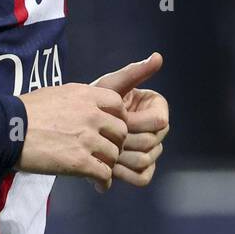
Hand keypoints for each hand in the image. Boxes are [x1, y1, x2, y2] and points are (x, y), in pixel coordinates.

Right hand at [16, 83, 127, 189]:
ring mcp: (87, 139)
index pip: (117, 104)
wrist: (7, 130)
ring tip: (98, 170)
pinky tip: (98, 185)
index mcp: (85, 96)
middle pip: (120, 131)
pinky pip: (104, 174)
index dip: (117, 117)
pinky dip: (104, 182)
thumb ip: (77, 102)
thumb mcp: (56, 94)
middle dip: (116, 143)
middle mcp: (91, 115)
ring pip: (114, 155)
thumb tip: (86, 110)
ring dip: (108, 164)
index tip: (109, 127)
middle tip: (105, 151)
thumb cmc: (25, 111)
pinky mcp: (80, 162)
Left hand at [91, 52, 167, 188]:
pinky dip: (125, 174)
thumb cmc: (93, 101)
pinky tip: (106, 168)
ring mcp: (151, 151)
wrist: (76, 125)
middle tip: (103, 137)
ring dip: (121, 158)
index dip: (136, 122)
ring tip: (101, 152)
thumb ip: (134, 72)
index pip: (159, 122)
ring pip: (145, 160)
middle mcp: (159, 131)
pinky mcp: (141, 170)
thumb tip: (158, 56)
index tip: (117, 118)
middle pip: (151, 143)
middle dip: (125, 141)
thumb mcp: (110, 85)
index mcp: (157, 108)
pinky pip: (141, 177)